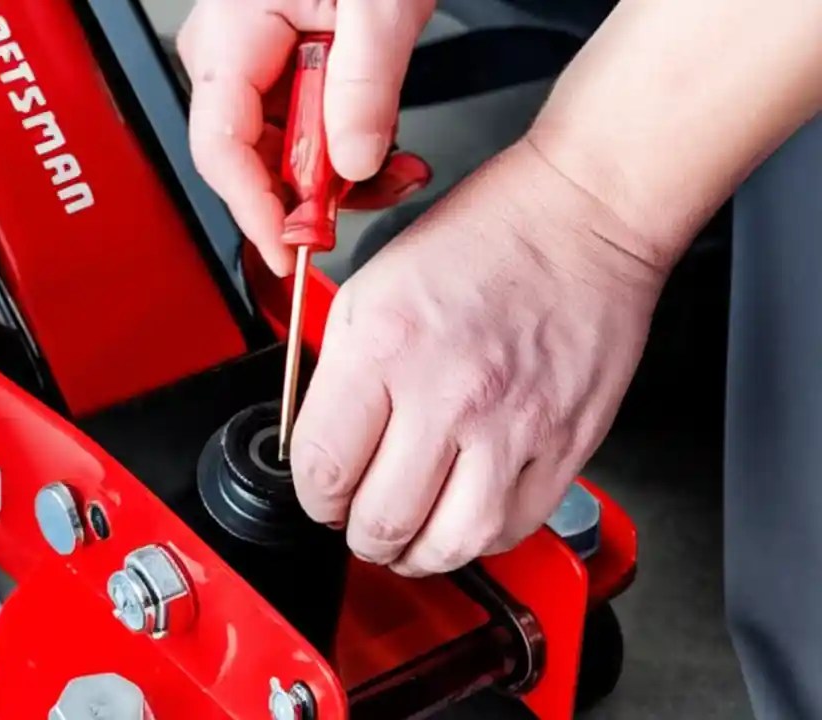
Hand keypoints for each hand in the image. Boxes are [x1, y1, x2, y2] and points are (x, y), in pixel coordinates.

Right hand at [178, 0, 435, 275]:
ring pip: (279, 156)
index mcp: (229, 34)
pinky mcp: (282, 75)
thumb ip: (366, 85)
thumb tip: (352, 166)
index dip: (254, 209)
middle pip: (249, 160)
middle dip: (310, 198)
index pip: (222, 147)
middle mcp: (228, 55)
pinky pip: (300, 135)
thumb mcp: (378, 5)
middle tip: (365, 207)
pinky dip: (343, 155)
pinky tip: (381, 155)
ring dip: (337, 181)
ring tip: (395, 173)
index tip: (289, 252)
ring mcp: (252, 67)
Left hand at [291, 139, 669, 575]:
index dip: (313, 497)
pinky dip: (477, 537)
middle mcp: (448, 394)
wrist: (583, 216)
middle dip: (357, 534)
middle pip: (381, 522)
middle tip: (358, 519)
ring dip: (416, 554)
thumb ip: (341, 369)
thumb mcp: (373, 285)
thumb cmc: (483, 238)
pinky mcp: (566, 444)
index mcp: (384, 347)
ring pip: (448, 545)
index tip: (321, 495)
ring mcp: (513, 426)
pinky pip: (512, 527)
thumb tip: (322, 440)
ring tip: (406, 536)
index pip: (323, 468)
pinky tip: (461, 514)